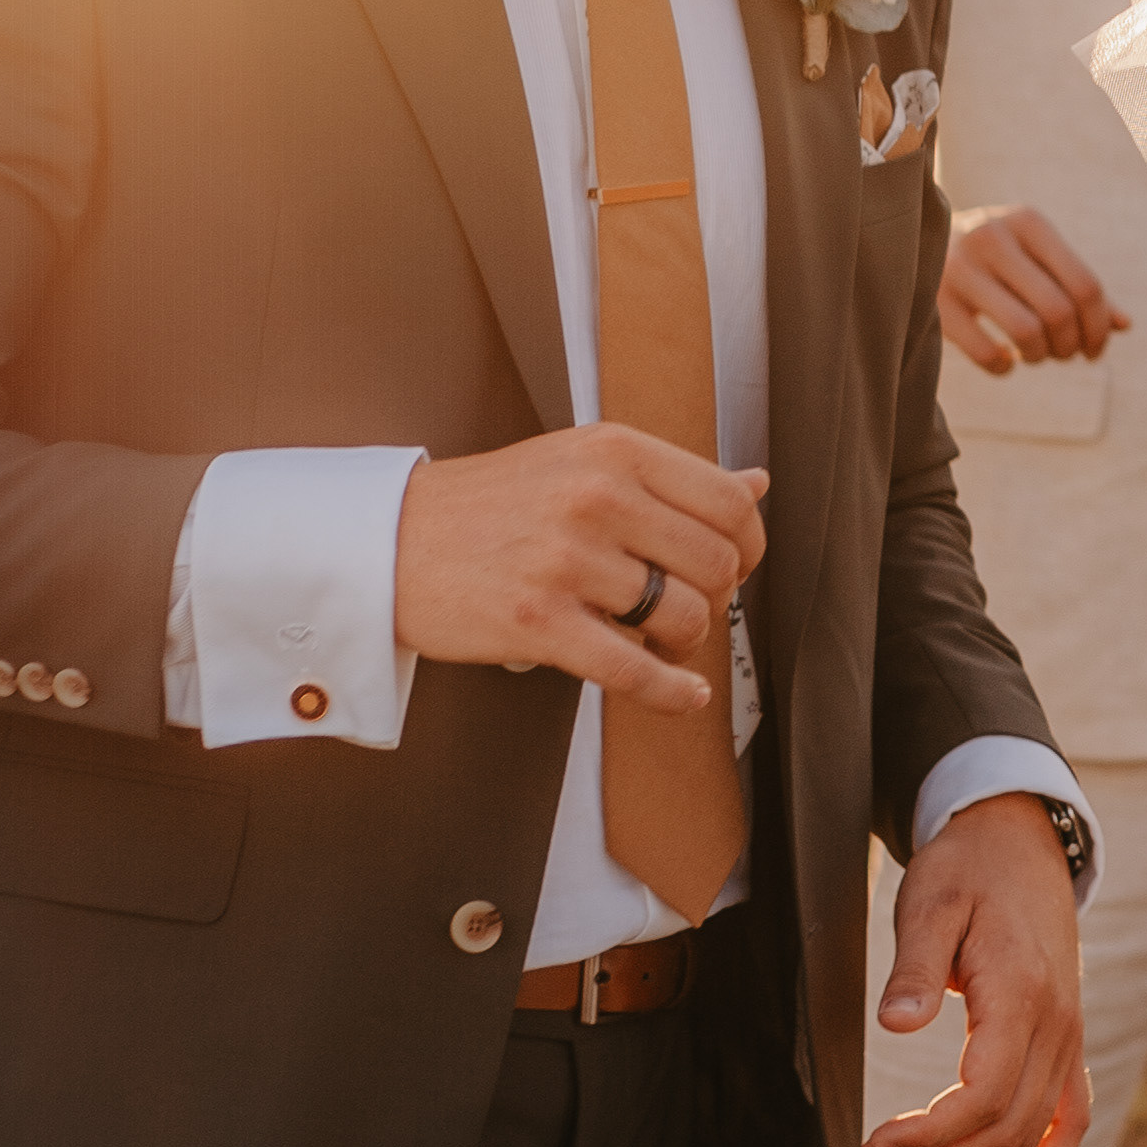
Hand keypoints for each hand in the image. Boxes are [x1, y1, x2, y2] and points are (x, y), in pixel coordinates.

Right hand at [393, 426, 766, 714]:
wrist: (388, 541)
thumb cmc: (490, 505)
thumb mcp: (580, 462)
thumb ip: (668, 478)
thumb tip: (758, 483)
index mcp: (614, 451)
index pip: (728, 502)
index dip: (747, 545)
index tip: (733, 567)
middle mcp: (596, 497)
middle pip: (717, 563)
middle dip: (713, 598)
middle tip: (683, 607)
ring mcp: (566, 559)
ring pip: (683, 617)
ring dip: (681, 642)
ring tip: (652, 638)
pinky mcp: (538, 622)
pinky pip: (634, 669)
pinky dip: (671, 692)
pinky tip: (683, 695)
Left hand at [866, 792, 1092, 1146]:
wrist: (1018, 842)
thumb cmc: (966, 869)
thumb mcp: (928, 903)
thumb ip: (914, 967)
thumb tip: (896, 1026)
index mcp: (1022, 993)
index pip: (985, 1095)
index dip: (931, 1135)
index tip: (879, 1141)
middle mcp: (1058, 1023)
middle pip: (1007, 1125)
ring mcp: (1070, 1034)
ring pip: (1031, 1129)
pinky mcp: (1068, 1039)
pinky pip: (1072, 1117)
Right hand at [942, 202, 1129, 373]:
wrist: (913, 242)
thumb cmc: (995, 256)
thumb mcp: (1036, 257)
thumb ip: (1078, 287)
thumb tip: (1125, 325)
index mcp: (1028, 222)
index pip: (1085, 285)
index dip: (1098, 328)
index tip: (1094, 350)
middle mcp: (993, 237)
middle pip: (1059, 310)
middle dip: (1069, 345)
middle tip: (1063, 354)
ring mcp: (959, 267)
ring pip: (1026, 331)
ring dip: (1039, 355)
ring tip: (1035, 355)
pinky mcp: (934, 301)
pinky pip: (985, 351)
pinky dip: (1003, 367)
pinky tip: (1004, 361)